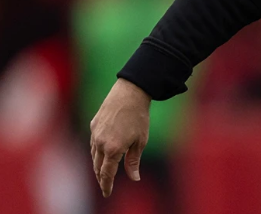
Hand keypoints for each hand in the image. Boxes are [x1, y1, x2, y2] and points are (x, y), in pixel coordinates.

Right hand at [90, 78, 151, 197]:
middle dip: (101, 178)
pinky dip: (96, 152)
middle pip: (97, 167)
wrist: (130, 93)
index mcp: (113, 149)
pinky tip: (100, 154)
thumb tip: (135, 178)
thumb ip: (134, 161)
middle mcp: (100, 143)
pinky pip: (93, 143)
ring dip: (97, 165)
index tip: (107, 193)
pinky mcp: (93, 125)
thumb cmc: (138, 117)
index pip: (107, 174)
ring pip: (94, 155)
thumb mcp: (140, 141)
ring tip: (102, 173)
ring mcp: (95, 134)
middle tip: (105, 186)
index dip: (106, 185)